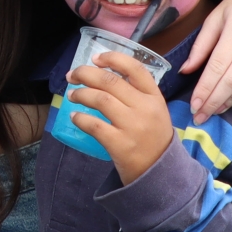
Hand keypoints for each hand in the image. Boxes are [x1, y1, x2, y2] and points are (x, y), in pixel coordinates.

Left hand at [67, 50, 177, 185]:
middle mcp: (146, 108)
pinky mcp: (121, 145)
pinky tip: (74, 117)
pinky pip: (94, 125)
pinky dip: (80, 118)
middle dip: (86, 74)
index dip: (113, 58)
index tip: (95, 58)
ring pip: (101, 99)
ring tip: (72, 95)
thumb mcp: (154, 111)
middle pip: (110, 81)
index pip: (135, 69)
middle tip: (72, 76)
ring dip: (81, 94)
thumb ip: (136, 94)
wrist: (160, 172)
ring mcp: (134, 127)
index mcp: (155, 97)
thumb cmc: (152, 138)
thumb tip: (102, 74)